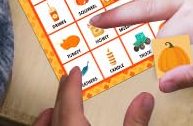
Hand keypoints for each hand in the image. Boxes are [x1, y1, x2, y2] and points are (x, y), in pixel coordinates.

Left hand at [30, 70, 153, 125]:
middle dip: (63, 93)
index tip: (74, 71)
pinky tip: (48, 121)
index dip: (72, 84)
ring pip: (47, 124)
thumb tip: (145, 98)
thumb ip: (135, 121)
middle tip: (68, 79)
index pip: (70, 100)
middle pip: (58, 110)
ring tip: (54, 103)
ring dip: (52, 111)